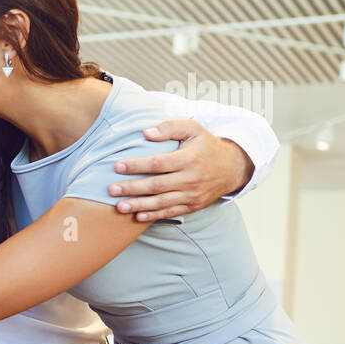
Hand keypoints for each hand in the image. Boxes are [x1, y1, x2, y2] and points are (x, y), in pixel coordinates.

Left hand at [108, 119, 253, 221]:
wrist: (233, 167)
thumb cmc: (207, 145)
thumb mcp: (193, 129)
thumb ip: (169, 127)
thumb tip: (145, 133)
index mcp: (189, 158)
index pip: (158, 163)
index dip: (136, 166)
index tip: (117, 166)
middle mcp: (191, 178)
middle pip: (156, 185)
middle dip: (132, 188)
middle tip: (111, 189)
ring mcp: (192, 194)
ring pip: (161, 202)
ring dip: (138, 205)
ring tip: (119, 207)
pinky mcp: (193, 205)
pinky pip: (171, 212)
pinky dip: (154, 215)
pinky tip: (137, 216)